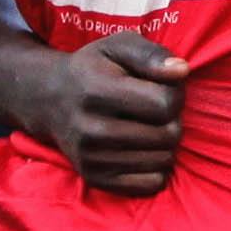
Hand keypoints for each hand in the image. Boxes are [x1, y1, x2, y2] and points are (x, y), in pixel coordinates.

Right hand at [43, 35, 190, 195]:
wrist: (49, 99)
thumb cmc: (95, 68)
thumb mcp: (119, 46)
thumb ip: (152, 54)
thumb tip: (181, 72)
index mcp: (97, 92)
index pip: (165, 104)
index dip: (174, 94)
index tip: (160, 88)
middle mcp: (91, 129)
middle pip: (168, 135)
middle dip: (172, 119)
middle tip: (154, 109)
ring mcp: (91, 158)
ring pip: (164, 160)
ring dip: (165, 143)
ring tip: (145, 126)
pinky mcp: (95, 179)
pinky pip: (151, 184)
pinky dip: (156, 167)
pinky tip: (142, 148)